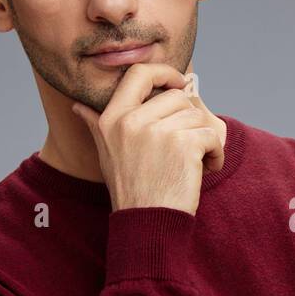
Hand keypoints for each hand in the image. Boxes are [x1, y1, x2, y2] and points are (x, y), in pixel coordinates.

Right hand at [69, 63, 224, 214]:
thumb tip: (78, 107)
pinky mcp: (183, 144)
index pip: (139, 73)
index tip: (179, 83)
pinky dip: (216, 153)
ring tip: (195, 163)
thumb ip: (95, 125)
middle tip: (187, 147)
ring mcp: (157, 131)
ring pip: (197, 116)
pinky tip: (206, 169)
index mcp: (112, 118)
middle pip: (177, 97)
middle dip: (189, 120)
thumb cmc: (130, 189)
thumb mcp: (106, 153)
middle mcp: (131, 121)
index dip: (164, 72)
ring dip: (204, 139)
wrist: (147, 223)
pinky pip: (211, 134)